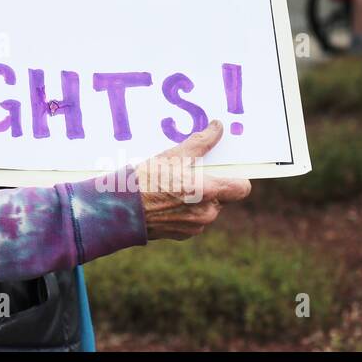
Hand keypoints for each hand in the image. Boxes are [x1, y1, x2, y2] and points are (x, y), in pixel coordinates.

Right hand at [135, 119, 250, 240]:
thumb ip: (200, 142)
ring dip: (197, 200)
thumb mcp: (172, 156)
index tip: (224, 171)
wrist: (120, 209)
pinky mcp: (184, 235)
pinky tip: (166, 202)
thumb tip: (217, 127)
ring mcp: (195, 226)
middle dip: (209, 187)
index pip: (242, 188)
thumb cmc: (146, 180)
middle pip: (222, 197)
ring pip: (207, 209)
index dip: (235, 178)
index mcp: (208, 191)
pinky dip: (185, 212)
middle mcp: (206, 212)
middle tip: (188, 175)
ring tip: (173, 188)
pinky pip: (193, 220)